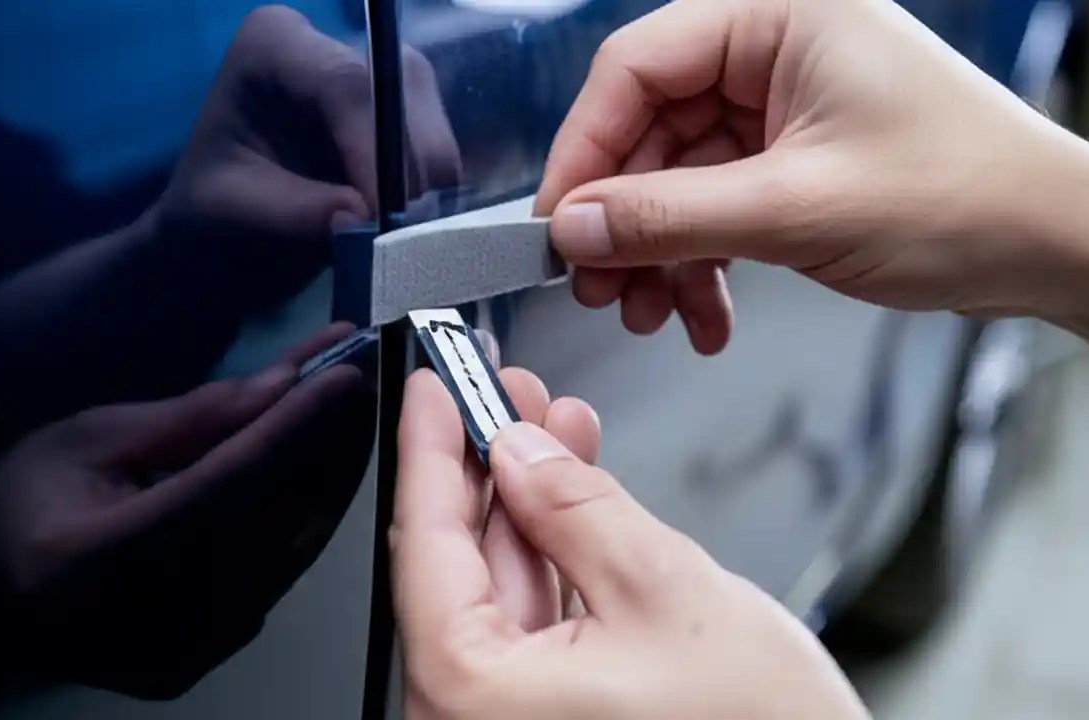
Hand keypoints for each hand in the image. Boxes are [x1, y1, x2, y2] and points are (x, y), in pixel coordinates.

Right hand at [0, 325, 375, 700]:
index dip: (294, 427)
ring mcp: (182, 652)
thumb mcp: (93, 437)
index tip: (346, 375)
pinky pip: (275, 580)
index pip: (228, 483)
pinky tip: (319, 474)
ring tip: (351, 419)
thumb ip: (192, 420)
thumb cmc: (26, 499)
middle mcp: (152, 619)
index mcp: (103, 555)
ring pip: (289, 553)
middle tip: (362, 384)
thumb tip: (281, 385)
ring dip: (327, 481)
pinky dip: (302, 522)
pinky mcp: (200, 663)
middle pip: (273, 520)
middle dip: (328, 445)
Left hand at [154, 6, 460, 300]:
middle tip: (393, 243)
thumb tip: (362, 215)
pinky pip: (441, 160)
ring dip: (424, 195)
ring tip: (390, 247)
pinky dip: (431, 204)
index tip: (379, 219)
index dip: (375, 150)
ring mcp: (377, 82)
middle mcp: (334, 48)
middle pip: (405, 96)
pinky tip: (401, 237)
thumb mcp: (232, 212)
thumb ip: (294, 210)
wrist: (222, 242)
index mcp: (275, 46)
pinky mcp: (405, 124)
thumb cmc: (212, 217)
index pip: (346, 84)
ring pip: (433, 129)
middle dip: (407, 175)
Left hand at [392, 368, 868, 719]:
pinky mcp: (554, 718)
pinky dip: (555, 552)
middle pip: (459, 562)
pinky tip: (574, 495)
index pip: (425, 544)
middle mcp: (478, 718)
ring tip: (552, 425)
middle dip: (491, 466)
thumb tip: (522, 453)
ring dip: (529, 501)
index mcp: (476, 695)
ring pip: (501, 585)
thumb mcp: (662, 588)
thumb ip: (577, 508)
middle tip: (506, 393)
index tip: (432, 388)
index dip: (430, 450)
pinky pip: (535, 620)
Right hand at [535, 0, 1088, 352]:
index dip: (584, 149)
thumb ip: (669, 216)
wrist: (1052, 247)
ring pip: (677, 177)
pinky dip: (702, 263)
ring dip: (659, 254)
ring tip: (653, 316)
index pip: (637, 67)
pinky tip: (703, 317)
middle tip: (600, 287)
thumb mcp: (794, 210)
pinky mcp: (793, 158)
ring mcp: (784, 106)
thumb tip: (573, 226)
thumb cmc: (963, 198)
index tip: (557, 223)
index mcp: (778, 15)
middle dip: (623, 219)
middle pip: (650, 128)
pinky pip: (715, 206)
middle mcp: (774, 49)